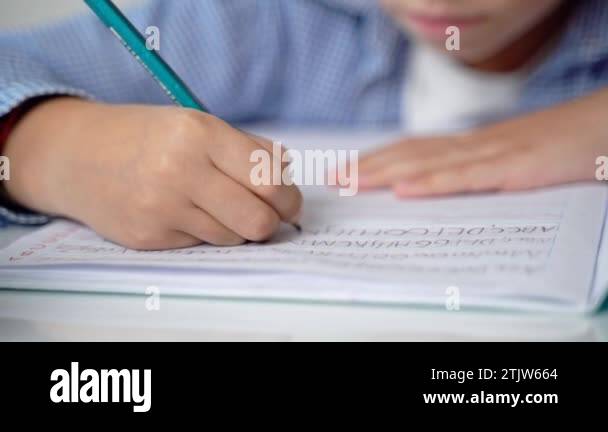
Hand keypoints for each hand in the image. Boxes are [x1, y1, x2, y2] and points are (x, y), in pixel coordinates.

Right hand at [4, 98, 301, 249]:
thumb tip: (289, 175)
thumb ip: (248, 149)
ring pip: (233, 238)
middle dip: (271, 221)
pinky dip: (204, 233)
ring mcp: (161, 208)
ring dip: (236, 227)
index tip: (288, 201)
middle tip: (268, 214)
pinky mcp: (148, 237)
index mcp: (199, 135)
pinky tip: (184, 213)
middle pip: (257, 221)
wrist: (77, 155)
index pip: (269, 180)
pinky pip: (201, 245)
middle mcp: (180, 171)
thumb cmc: (147, 137)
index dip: (289, 197)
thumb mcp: (197, 124)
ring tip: (216, 206)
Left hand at [358, 90, 607, 197]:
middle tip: (334, 178)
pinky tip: (405, 190)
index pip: (416, 150)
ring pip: (430, 163)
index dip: (380, 158)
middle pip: (412, 153)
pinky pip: (467, 177)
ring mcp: (494, 154)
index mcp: (475, 146)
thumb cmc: (565, 144)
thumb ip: (483, 170)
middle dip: (369, 166)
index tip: (349, 170)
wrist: (607, 125)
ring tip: (352, 182)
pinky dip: (433, 183)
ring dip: (387, 172)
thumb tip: (449, 185)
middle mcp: (476, 146)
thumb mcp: (516, 159)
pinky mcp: (516, 167)